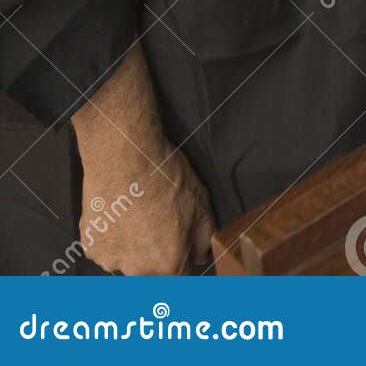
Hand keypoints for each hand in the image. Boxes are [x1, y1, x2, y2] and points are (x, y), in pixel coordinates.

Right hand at [77, 135, 216, 275]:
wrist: (124, 156)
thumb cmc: (162, 176)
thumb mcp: (200, 202)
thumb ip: (204, 237)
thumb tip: (201, 255)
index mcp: (168, 265)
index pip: (179, 280)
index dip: (182, 263)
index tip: (179, 249)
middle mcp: (137, 270)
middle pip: (151, 275)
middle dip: (156, 256)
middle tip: (157, 225)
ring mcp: (110, 260)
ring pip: (126, 263)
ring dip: (131, 248)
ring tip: (136, 216)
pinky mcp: (91, 246)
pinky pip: (106, 249)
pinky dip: (112, 237)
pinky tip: (119, 213)